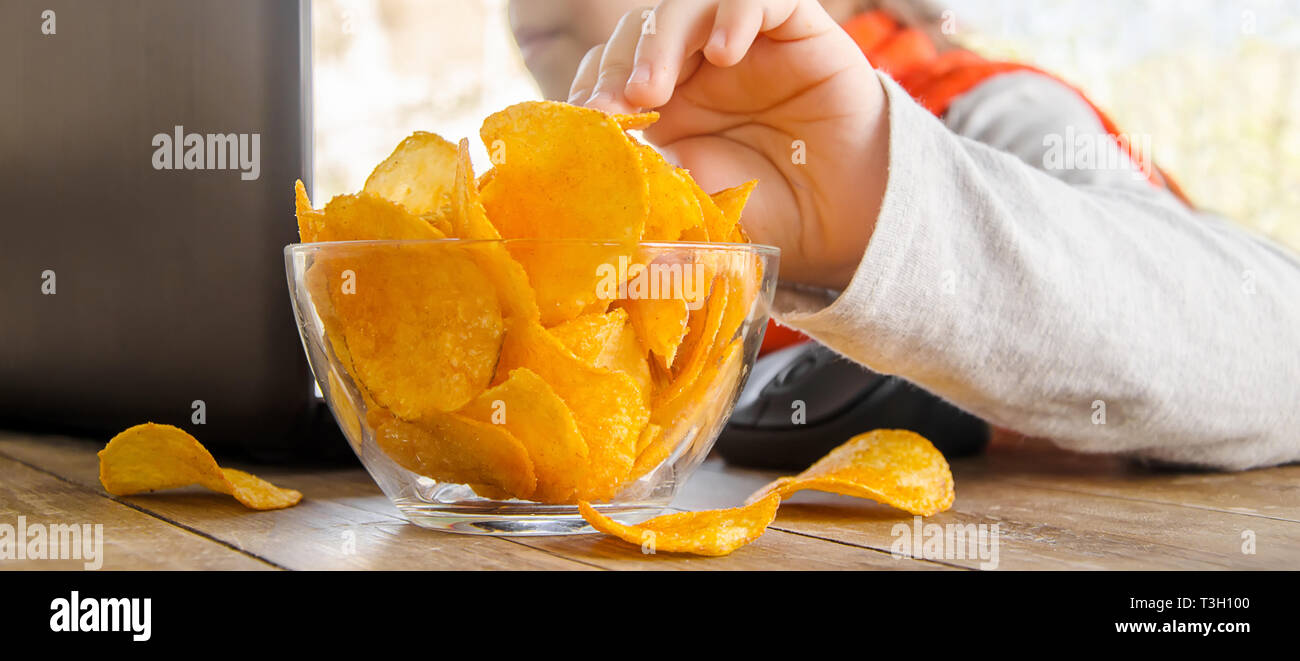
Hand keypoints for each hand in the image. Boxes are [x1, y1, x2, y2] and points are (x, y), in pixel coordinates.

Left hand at [570, 0, 889, 288]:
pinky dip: (737, 13)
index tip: (583, 124)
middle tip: (612, 107)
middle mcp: (697, 67)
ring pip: (687, 5)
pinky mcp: (794, 28)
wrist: (846, 222)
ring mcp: (744, 43)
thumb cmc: (769, 214)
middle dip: (615, 67)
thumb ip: (646, 188)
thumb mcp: (692, 206)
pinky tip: (727, 53)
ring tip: (652, 89)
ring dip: (660, 41)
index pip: (608, 71)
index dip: (590, 89)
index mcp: (664, 105)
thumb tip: (587, 184)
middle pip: (637, 32)